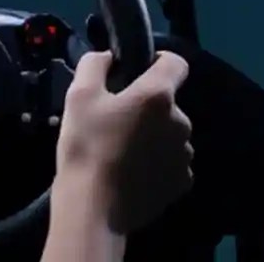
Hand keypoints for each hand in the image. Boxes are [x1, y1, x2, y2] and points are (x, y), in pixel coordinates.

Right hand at [54, 50, 192, 234]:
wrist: (94, 207)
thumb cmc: (86, 145)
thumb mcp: (79, 96)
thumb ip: (94, 64)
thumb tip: (108, 56)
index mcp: (158, 96)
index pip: (176, 63)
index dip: (159, 61)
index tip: (140, 70)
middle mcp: (181, 121)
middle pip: (169, 103)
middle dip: (148, 107)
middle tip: (117, 120)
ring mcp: (185, 154)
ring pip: (171, 134)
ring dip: (154, 136)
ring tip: (124, 151)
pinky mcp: (182, 182)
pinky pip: (173, 162)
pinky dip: (158, 163)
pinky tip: (135, 172)